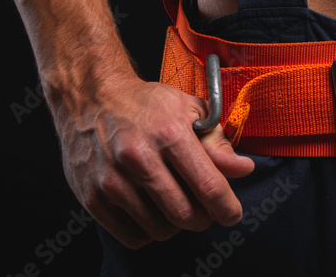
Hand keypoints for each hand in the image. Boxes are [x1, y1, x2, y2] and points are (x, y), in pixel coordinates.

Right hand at [55, 69, 254, 247]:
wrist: (92, 98)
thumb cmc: (146, 105)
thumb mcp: (189, 111)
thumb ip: (217, 143)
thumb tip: (244, 169)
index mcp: (169, 133)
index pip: (208, 184)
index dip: (226, 207)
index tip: (232, 214)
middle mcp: (138, 157)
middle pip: (184, 213)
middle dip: (202, 219)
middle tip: (203, 210)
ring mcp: (112, 179)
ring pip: (159, 229)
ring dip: (175, 226)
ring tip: (174, 205)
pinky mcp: (92, 197)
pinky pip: (132, 236)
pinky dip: (149, 232)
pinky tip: (151, 212)